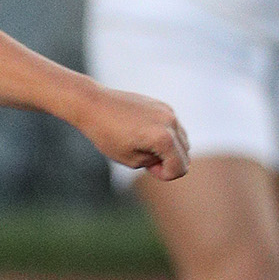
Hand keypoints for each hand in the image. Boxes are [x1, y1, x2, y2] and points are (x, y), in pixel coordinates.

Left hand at [73, 83, 189, 180]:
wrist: (93, 104)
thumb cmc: (106, 134)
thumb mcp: (130, 160)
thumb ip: (153, 163)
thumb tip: (165, 158)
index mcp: (163, 138)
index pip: (180, 168)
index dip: (165, 175)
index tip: (146, 168)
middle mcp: (170, 122)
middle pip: (185, 154)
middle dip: (168, 162)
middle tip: (143, 158)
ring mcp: (168, 111)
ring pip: (182, 140)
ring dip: (169, 149)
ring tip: (143, 146)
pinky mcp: (162, 105)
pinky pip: (173, 127)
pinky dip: (165, 135)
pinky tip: (142, 133)